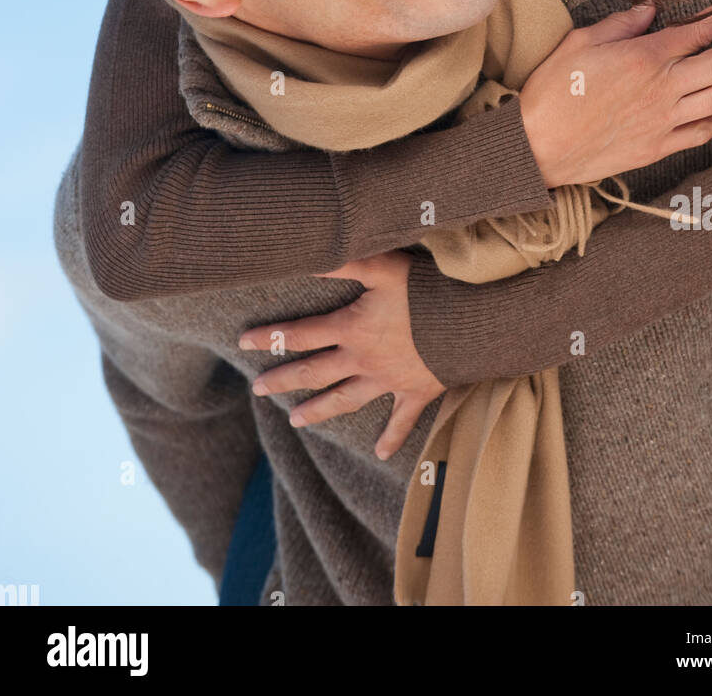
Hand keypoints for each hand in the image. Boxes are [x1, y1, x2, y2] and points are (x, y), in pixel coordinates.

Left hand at [238, 250, 444, 459]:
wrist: (469, 322)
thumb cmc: (426, 290)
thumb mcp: (384, 267)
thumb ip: (346, 263)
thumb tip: (309, 258)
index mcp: (351, 328)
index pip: (301, 333)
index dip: (271, 336)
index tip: (242, 340)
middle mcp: (362, 359)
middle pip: (314, 372)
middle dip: (283, 379)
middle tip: (258, 388)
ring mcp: (388, 380)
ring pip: (345, 400)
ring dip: (319, 411)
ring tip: (295, 422)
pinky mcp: (415, 392)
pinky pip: (400, 421)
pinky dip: (391, 438)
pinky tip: (381, 453)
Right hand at [519, 0, 711, 187]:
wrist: (538, 146)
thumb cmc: (552, 92)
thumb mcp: (580, 43)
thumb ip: (621, 24)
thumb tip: (650, 10)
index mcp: (643, 58)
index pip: (700, 32)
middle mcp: (662, 89)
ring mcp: (664, 121)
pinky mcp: (659, 146)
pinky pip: (706, 130)